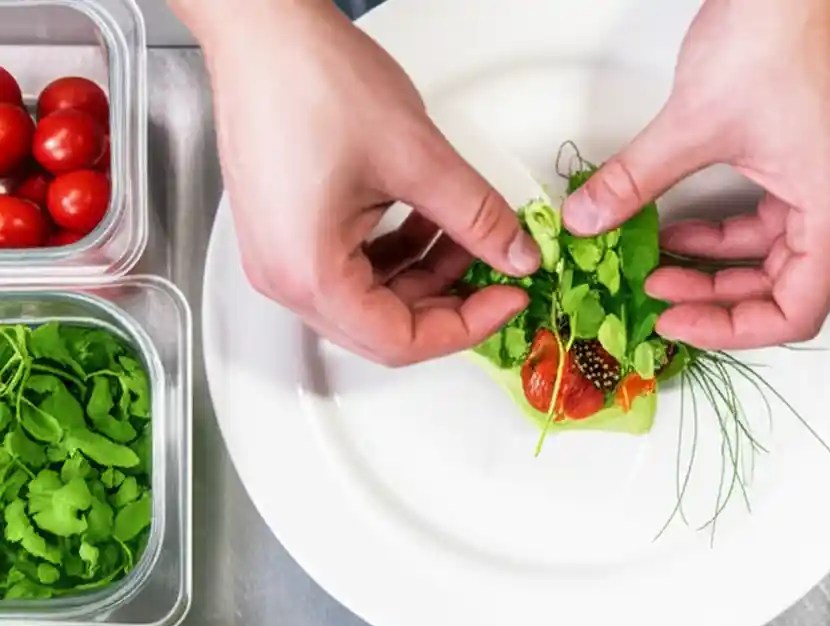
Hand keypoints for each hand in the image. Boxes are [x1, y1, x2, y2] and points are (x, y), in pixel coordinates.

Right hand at [174, 0, 540, 365]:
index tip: (508, 299)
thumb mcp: (418, 158)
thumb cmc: (310, 79)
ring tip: (471, 235)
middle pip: (383, 327)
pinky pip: (353, 264)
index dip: (467, 327)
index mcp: (307, 273)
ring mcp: (281, 253)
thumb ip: (477, 217)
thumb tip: (515, 255)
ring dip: (428, 273)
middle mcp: (284, 275)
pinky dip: (400, 251)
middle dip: (449, 303)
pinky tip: (433, 220)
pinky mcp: (289, 227)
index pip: (399, 340)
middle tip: (499, 274)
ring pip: (371, 296)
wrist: (263, 27)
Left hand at [562, 0, 829, 349]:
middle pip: (784, 291)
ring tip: (659, 267)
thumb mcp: (692, 124)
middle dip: (716, 298)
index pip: (794, 312)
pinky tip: (677, 229)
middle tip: (659, 299)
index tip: (678, 322)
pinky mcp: (810, 164)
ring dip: (716, 266)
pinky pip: (769, 221)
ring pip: (774, 258)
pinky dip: (723, 232)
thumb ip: (635, 181)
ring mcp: (829, 184)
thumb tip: (590, 217)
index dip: (731, 328)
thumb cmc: (780, 34)